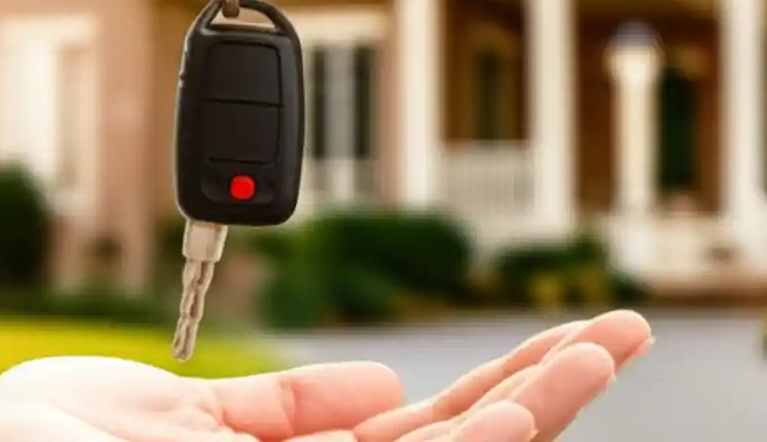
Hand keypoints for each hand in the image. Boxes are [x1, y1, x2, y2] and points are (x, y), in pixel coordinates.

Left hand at [0, 311, 651, 440]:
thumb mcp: (148, 405)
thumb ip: (269, 403)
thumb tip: (380, 387)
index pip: (405, 433)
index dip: (485, 389)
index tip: (549, 345)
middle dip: (537, 395)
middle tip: (617, 334)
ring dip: (527, 417)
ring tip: (595, 356)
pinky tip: (525, 415)